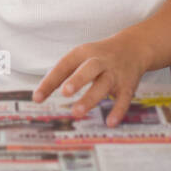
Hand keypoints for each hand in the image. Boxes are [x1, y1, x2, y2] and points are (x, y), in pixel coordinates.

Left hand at [32, 33, 151, 127]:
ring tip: (76, 112)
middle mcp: (100, 61)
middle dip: (77, 80)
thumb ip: (62, 73)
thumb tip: (40, 94)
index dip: (50, 81)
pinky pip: (124, 98)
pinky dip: (118, 111)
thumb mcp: (80, 55)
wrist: (134, 47)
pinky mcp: (128, 85)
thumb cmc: (98, 55)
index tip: (37, 98)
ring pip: (103, 84)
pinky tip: (110, 123)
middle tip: (65, 92)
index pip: (64, 66)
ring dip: (91, 98)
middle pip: (89, 69)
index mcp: (83, 53)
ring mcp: (115, 73)